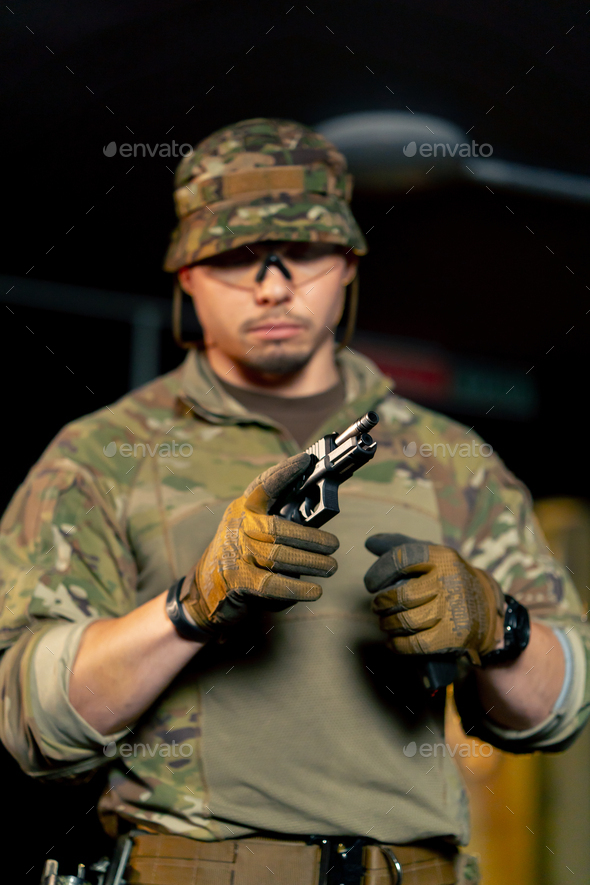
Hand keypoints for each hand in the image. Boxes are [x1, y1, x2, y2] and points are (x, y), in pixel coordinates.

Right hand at [181, 453, 338, 638]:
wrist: (205, 590)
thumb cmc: (241, 555)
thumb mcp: (252, 530)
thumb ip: (278, 520)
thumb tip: (318, 515)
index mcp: (243, 509)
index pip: (262, 486)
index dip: (283, 473)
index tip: (306, 461)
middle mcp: (237, 527)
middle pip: (277, 528)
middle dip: (311, 538)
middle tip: (334, 545)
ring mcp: (234, 554)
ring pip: (278, 556)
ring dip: (311, 562)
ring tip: (330, 567)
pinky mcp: (236, 581)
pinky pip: (271, 584)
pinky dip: (297, 588)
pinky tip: (315, 591)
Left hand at [363, 533, 505, 663]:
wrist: (487, 606)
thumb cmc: (447, 577)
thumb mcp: (431, 555)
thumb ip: (400, 546)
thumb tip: (369, 544)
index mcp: (442, 557)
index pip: (402, 558)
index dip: (380, 571)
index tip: (371, 584)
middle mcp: (450, 582)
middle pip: (401, 595)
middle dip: (382, 603)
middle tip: (378, 606)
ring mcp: (453, 610)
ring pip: (406, 621)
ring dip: (387, 624)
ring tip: (385, 622)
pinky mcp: (455, 636)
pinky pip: (416, 644)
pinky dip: (398, 645)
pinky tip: (392, 641)